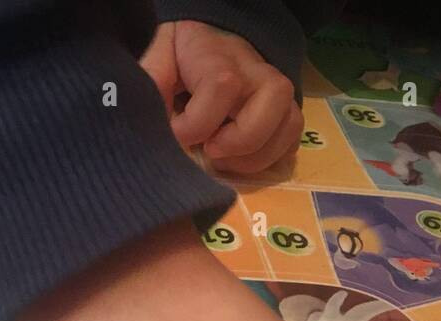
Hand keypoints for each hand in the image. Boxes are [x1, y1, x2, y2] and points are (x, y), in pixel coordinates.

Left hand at [141, 20, 302, 174]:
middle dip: (237, 142)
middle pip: (271, 106)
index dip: (195, 124)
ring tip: (222, 158)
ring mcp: (277, 95)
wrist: (214, 40)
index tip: (176, 134)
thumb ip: (152, 82)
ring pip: (288, 128)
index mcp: (221, 58)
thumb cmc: (183, 55)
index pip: (221, 88)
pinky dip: (268, 160)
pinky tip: (238, 161)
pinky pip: (291, 142)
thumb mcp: (160, 58)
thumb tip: (149, 120)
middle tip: (209, 149)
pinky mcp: (286, 114)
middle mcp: (258, 73)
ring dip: (253, 158)